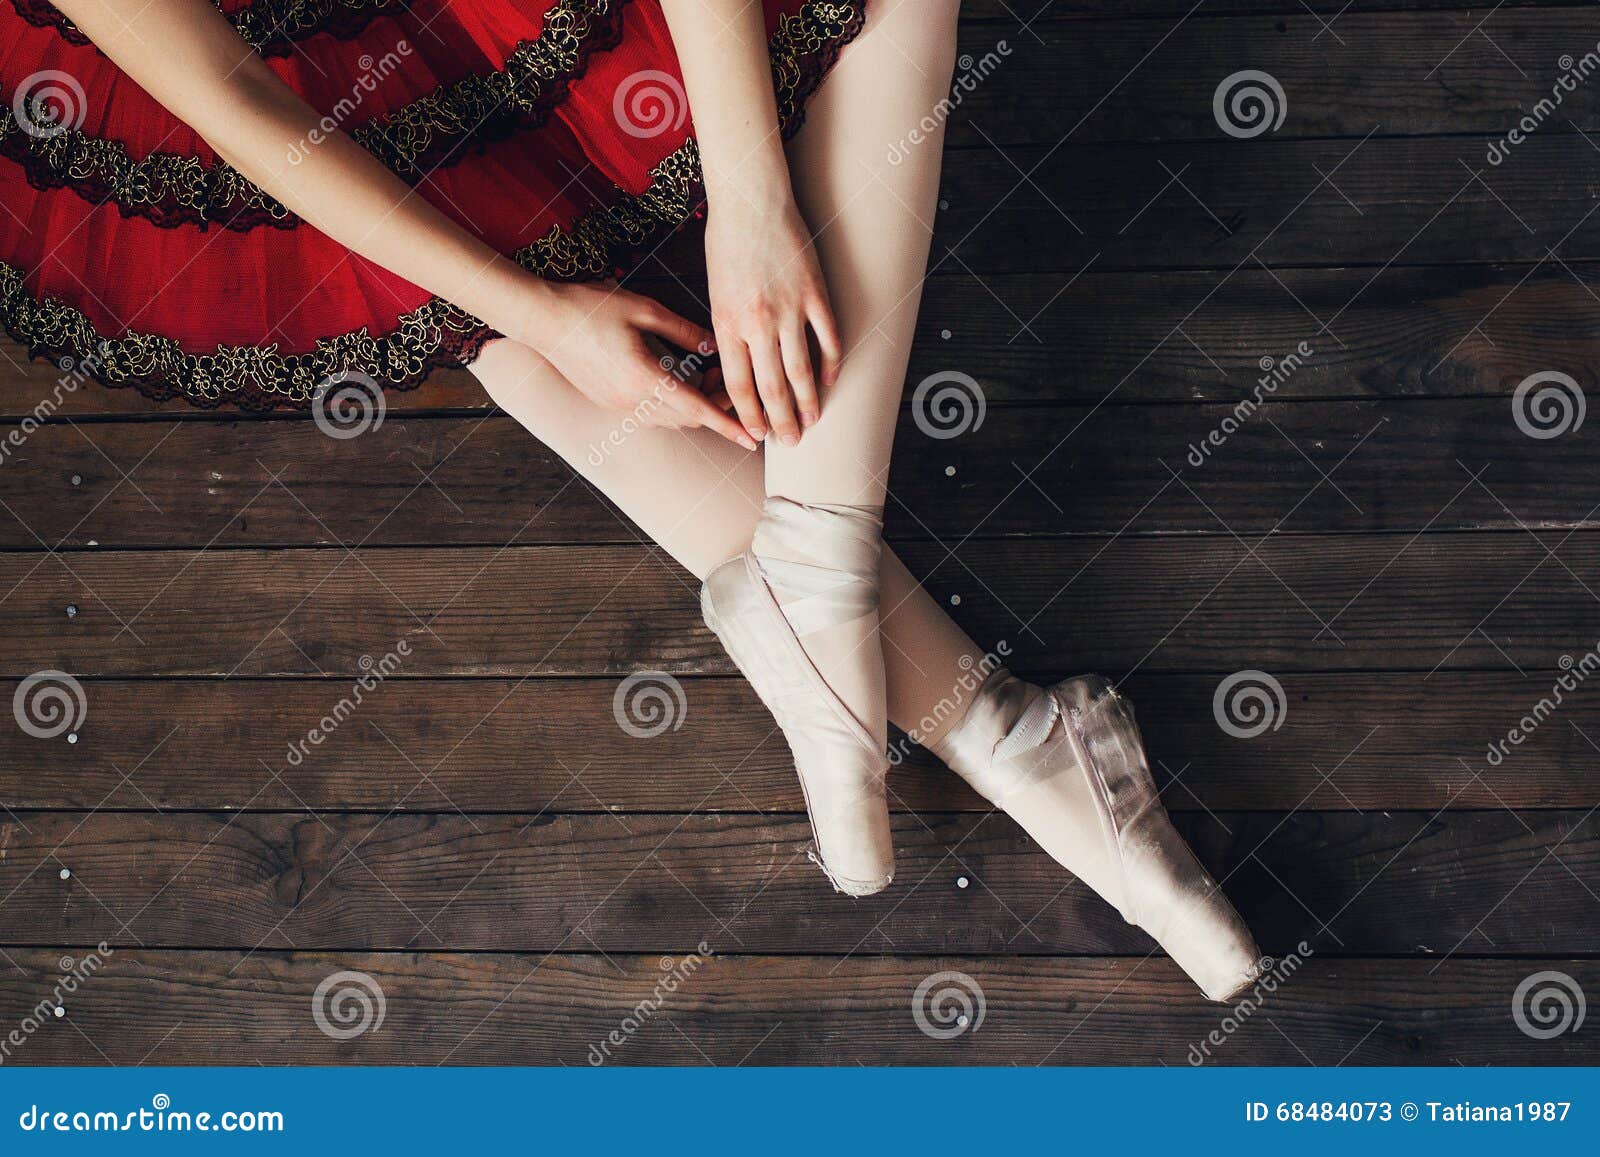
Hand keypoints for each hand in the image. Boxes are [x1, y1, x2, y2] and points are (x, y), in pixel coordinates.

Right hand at [521, 280, 755, 449]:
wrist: (543, 319)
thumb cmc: (591, 307)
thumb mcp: (645, 310)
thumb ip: (684, 331)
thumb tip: (716, 346)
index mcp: (645, 378)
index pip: (697, 410)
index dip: (728, 424)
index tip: (752, 438)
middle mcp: (632, 401)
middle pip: (688, 419)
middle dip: (715, 407)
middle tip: (725, 376)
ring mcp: (619, 405)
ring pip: (670, 419)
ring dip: (692, 407)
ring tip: (704, 376)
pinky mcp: (609, 402)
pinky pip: (650, 413)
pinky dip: (671, 405)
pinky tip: (675, 378)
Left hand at [705, 191, 842, 445]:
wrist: (751, 200)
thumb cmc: (727, 242)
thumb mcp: (715, 292)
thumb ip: (728, 330)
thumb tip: (740, 367)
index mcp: (726, 323)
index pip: (739, 385)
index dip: (749, 415)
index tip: (756, 435)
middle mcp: (757, 322)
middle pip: (771, 387)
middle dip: (780, 421)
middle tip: (789, 443)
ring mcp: (789, 309)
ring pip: (801, 370)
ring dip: (808, 402)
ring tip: (812, 422)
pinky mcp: (815, 293)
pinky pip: (827, 338)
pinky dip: (831, 363)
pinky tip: (831, 380)